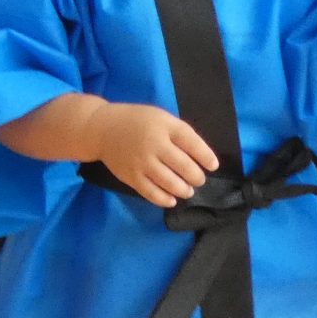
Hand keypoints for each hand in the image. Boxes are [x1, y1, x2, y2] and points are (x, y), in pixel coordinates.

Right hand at [88, 102, 218, 207]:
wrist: (103, 129)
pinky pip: (151, 193)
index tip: (213, 165)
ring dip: (183, 189)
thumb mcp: (161, 118)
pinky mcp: (131, 176)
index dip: (205, 156)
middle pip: (183, 165)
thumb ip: (179, 133)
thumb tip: (200, 156)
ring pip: (169, 182)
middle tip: (199, 179)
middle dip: (196, 176)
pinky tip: (172, 200)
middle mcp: (154, 144)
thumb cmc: (138, 121)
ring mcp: (142, 162)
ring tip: (188, 190)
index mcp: (164, 126)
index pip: (191, 142)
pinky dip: (164, 199)